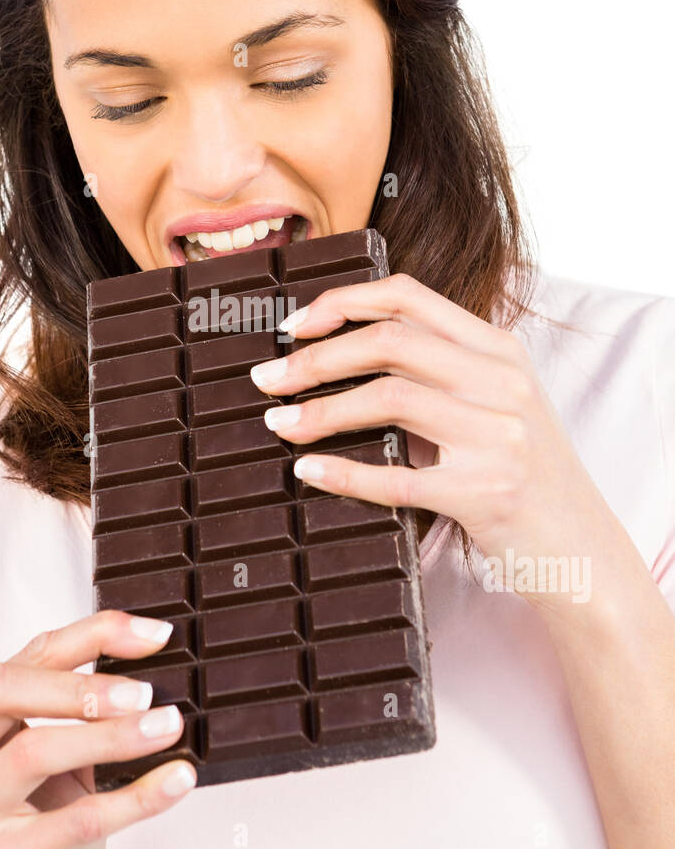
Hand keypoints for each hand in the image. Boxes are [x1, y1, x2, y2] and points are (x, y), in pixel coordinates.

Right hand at [0, 610, 194, 848]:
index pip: (27, 657)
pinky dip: (135, 798)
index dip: (93, 635)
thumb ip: (78, 718)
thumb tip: (145, 669)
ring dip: (112, 736)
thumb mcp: (58, 766)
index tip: (154, 634)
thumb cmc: (39, 839)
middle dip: (80, 682)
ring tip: (167, 727)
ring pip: (36, 750)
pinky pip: (76, 820)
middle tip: (145, 690)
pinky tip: (174, 783)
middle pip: (5, 688)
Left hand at [250, 273, 631, 607]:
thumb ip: (441, 371)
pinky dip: (342, 473)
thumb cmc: (524, 476)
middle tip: (266, 381)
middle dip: (314, 358)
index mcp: (500, 350)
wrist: (583, 551)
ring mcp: (500, 437)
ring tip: (278, 424)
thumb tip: (341, 350)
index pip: (408, 297)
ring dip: (319, 411)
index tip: (292, 326)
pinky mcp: (486, 494)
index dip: (340, 303)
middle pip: (389, 342)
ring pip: (388, 399)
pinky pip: (396, 478)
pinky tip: (307, 471)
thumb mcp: (497, 405)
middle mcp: (503, 383)